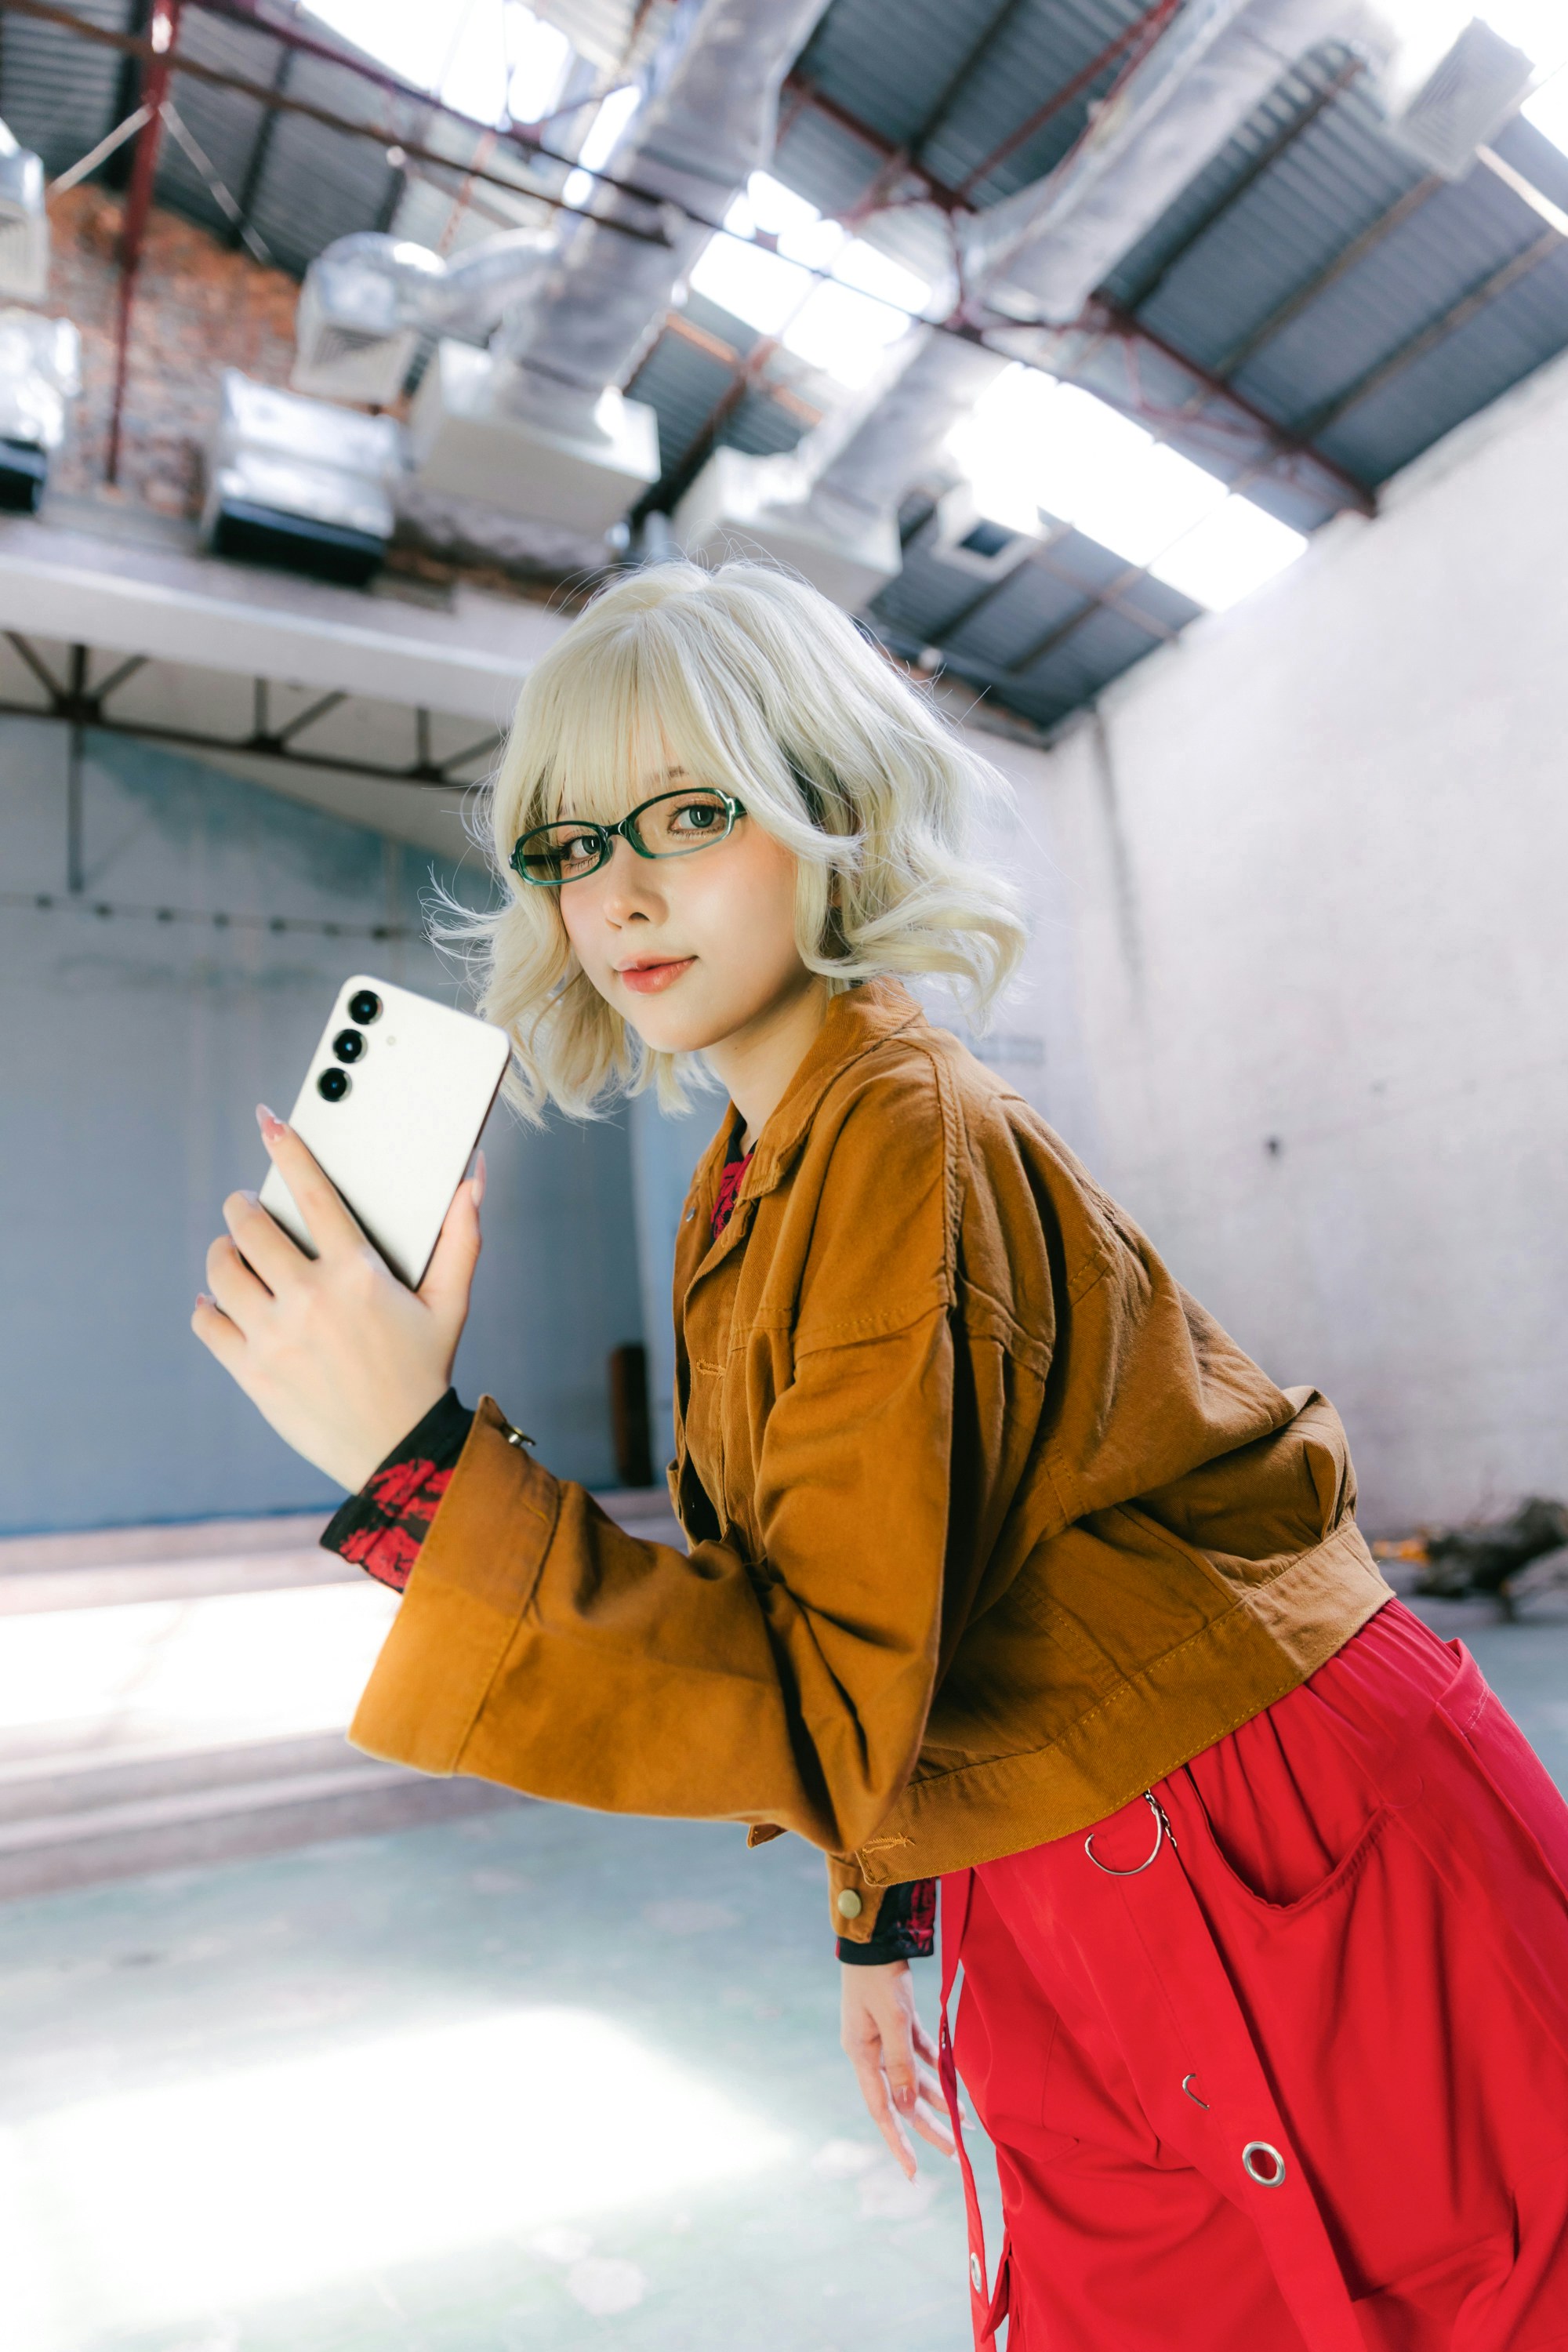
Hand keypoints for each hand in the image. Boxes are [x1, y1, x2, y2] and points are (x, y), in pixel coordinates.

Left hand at [191, 1107, 483, 1491]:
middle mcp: (310, 1299)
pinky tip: (217, 1302)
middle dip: (242, 1205)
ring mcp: (275, 1336)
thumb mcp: (450, 1303)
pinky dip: (208, 1307)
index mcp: (357, 1274)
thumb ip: (462, 1237)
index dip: (287, 1149)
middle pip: (250, 1226)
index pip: (313, 1193)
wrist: (400, 1452)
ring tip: (234, 1252)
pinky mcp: (252, 1371)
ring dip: (223, 1252)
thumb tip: (473, 1178)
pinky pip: (208, 1323)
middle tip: (246, 1205)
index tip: (268, 1122)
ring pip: (221, 1271)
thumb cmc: (425, 1371)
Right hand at [840, 1959, 954, 2178]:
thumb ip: (900, 2064)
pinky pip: (917, 2053)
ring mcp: (882, 2037)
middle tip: (953, 2151)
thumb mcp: (893, 2021)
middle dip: (926, 2126)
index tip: (913, 2172)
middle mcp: (870, 2052)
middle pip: (900, 2099)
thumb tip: (905, 2107)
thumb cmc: (879, 1978)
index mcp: (861, 2055)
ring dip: (934, 2097)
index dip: (899, 2142)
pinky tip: (951, 2080)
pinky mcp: (896, 2022)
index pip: (882, 2110)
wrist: (874, 1937)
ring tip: (962, 2119)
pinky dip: (933, 2066)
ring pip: (911, 2078)